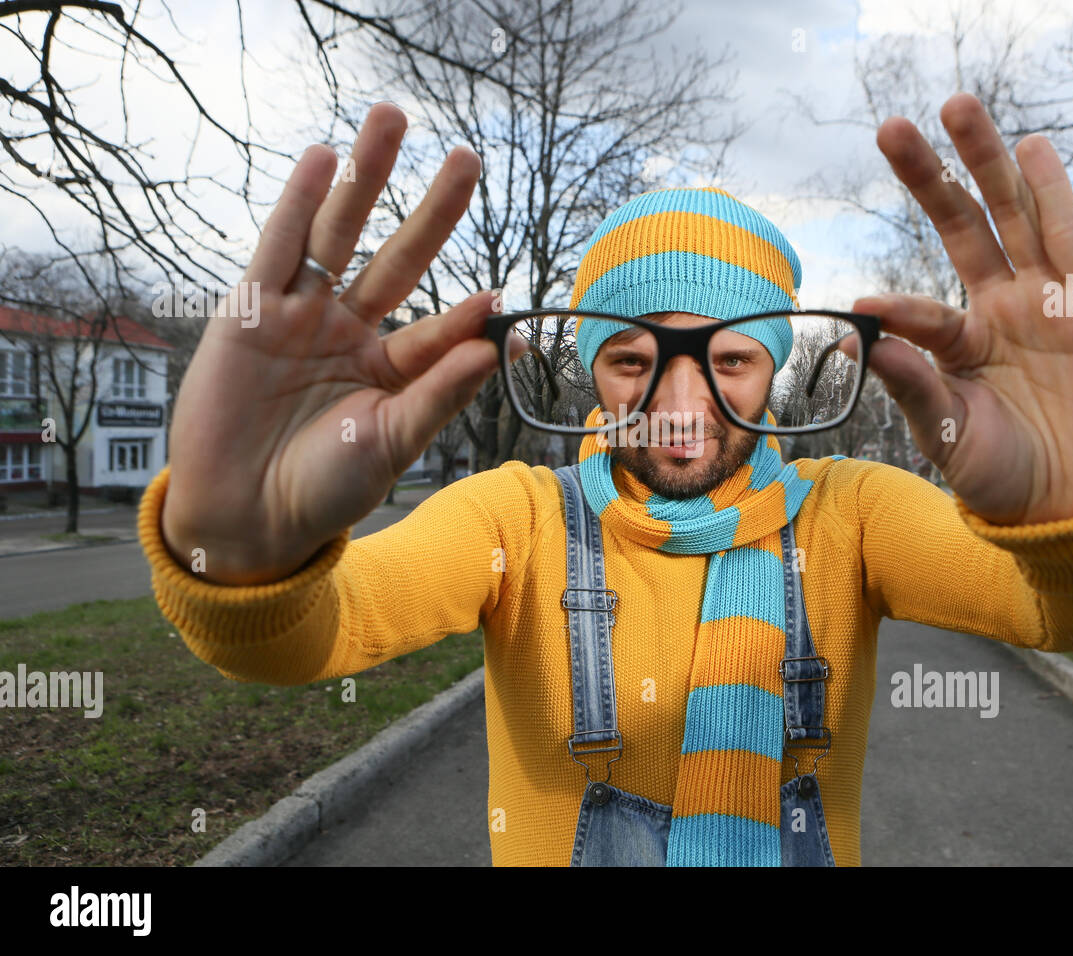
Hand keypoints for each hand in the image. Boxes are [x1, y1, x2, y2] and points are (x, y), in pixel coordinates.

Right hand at [161, 103, 524, 583]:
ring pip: (338, 235)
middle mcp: (348, 332)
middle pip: (397, 257)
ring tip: (390, 119)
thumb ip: (441, 391)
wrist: (244, 517)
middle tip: (468, 159)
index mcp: (389, 369)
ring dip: (363, 177)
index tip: (500, 299)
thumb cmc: (324, 488)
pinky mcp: (250, 311)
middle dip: (432, 209)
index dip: (467, 315)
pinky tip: (325, 162)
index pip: (437, 330)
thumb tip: (500, 345)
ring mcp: (299, 316)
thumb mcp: (392, 441)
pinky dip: (298, 206)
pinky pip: (278, 249)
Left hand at [854, 93, 1072, 524]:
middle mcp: (999, 309)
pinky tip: (1030, 149)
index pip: (920, 313)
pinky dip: (1052, 194)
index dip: (896, 307)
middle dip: (929, 177)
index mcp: (959, 345)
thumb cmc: (1007, 476)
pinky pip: (1070, 238)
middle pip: (960, 227)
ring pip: (1013, 215)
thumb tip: (860, 341)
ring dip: (987, 160)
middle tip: (890, 128)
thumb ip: (913, 387)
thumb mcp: (949, 433)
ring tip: (956, 106)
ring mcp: (1045, 300)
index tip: (862, 305)